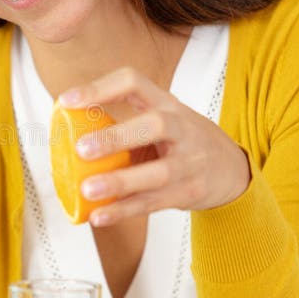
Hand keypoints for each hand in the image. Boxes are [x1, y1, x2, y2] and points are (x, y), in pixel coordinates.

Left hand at [59, 66, 250, 226]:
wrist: (232, 169)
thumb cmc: (183, 142)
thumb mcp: (164, 120)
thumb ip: (126, 123)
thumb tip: (66, 133)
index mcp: (167, 104)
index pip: (134, 82)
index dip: (100, 88)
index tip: (67, 100)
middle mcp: (182, 128)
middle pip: (155, 125)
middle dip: (117, 137)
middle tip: (81, 149)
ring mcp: (190, 162)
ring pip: (157, 172)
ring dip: (120, 181)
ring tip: (87, 189)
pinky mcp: (190, 192)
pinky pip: (154, 202)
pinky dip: (125, 210)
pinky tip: (100, 215)